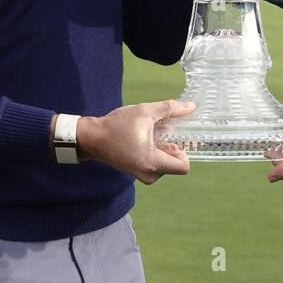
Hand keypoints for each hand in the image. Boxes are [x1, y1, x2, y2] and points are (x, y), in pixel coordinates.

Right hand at [78, 99, 195, 184]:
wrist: (92, 138)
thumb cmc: (117, 126)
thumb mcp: (145, 112)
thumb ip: (170, 109)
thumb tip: (191, 107)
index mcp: (152, 162)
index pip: (184, 167)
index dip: (184, 150)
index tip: (173, 137)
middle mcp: (149, 174)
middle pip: (175, 164)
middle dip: (172, 147)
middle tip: (160, 131)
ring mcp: (142, 175)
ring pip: (166, 164)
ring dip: (163, 148)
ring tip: (149, 133)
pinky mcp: (137, 172)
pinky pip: (155, 165)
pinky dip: (155, 152)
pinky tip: (144, 138)